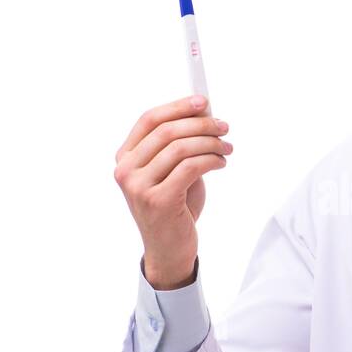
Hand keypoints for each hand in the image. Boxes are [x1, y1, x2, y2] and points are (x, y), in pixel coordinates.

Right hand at [113, 93, 233, 289]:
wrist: (169, 250)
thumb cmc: (174, 208)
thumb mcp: (172, 171)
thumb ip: (179, 145)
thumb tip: (204, 114)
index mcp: (125, 158)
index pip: (149, 120)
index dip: (177, 106)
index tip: (204, 102)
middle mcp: (126, 170)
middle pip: (167, 131)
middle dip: (201, 125)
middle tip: (224, 127)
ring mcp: (139, 186)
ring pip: (181, 148)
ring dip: (211, 143)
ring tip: (226, 148)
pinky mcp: (158, 200)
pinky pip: (191, 167)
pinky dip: (211, 160)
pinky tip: (220, 163)